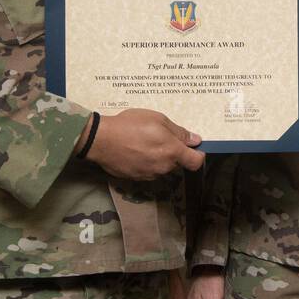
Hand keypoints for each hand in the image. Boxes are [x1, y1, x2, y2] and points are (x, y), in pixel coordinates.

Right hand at [76, 108, 204, 179]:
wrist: (101, 140)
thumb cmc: (130, 125)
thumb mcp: (158, 119)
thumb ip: (179, 132)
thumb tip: (195, 140)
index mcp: (172, 152)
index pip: (196, 162)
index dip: (197, 155)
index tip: (193, 147)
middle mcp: (163, 167)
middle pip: (177, 163)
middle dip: (174, 153)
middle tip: (160, 137)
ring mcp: (149, 175)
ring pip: (162, 167)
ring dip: (159, 158)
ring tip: (144, 143)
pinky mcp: (136, 178)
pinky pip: (148, 171)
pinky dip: (146, 163)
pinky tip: (135, 151)